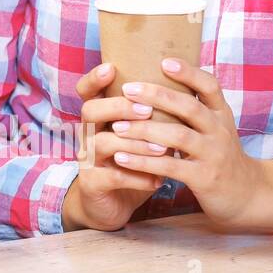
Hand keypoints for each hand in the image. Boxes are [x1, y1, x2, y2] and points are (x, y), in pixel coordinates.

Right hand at [63, 62, 164, 231]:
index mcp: (99, 119)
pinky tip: (158, 180)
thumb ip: (149, 116)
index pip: (87, 91)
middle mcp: (89, 134)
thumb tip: (185, 88)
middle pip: (91, 111)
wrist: (112, 205)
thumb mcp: (138, 137)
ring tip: (163, 150)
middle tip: (147, 110)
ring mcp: (88, 159)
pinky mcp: (93, 183)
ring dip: (135, 144)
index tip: (112, 67)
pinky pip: (111, 176)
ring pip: (102, 142)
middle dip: (119, 108)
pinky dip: (137, 177)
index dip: (95, 78)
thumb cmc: (131, 164)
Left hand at [105, 58, 272, 231]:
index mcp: (220, 114)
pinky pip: (171, 167)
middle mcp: (220, 131)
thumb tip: (157, 76)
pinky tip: (121, 158)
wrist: (247, 195)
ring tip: (117, 127)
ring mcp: (214, 155)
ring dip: (144, 130)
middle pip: (190, 107)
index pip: (210, 86)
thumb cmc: (219, 154)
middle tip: (127, 89)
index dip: (189, 73)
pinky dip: (144, 162)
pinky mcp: (204, 178)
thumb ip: (193, 108)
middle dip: (157, 96)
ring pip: (178, 137)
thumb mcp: (214, 128)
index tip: (164, 61)